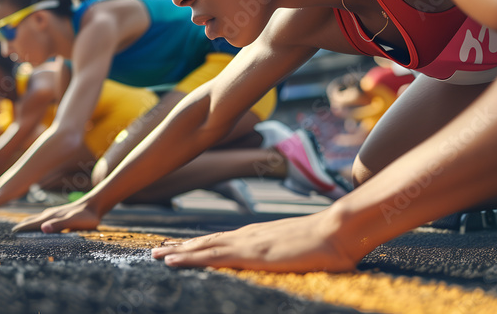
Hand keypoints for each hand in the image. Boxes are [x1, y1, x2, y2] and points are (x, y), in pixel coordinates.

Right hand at [11, 200, 100, 232]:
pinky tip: (40, 226)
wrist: (95, 205)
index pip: (31, 224)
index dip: (21, 230)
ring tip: (21, 229)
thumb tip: (42, 229)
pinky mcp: (59, 214)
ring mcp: (54, 213)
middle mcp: (49, 214)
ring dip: (28, 224)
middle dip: (21, 227)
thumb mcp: (73, 222)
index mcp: (50, 217)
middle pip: (31, 221)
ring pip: (36, 219)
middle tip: (10, 234)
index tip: (10, 235)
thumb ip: (59, 225)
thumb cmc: (86, 216)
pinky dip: (37, 223)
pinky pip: (43, 219)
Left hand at [150, 211, 361, 272]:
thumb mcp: (305, 252)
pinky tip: (172, 260)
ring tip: (156, 254)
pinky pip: (211, 256)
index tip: (182, 247)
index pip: (223, 240)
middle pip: (207, 241)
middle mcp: (249, 235)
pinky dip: (188, 257)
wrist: (340, 231)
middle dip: (182, 246)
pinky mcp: (250, 253)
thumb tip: (294, 264)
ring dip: (177, 251)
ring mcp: (248, 243)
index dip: (201, 245)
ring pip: (203, 247)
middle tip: (158, 249)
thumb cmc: (331, 244)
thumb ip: (292, 257)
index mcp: (261, 235)